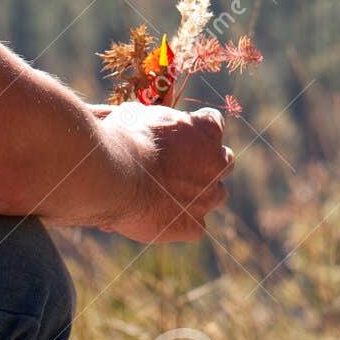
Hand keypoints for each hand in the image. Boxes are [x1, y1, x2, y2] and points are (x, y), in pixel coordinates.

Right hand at [98, 102, 233, 243]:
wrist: (116, 174)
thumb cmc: (125, 137)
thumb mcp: (141, 114)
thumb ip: (159, 122)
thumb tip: (154, 124)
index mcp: (206, 128)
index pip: (213, 121)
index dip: (196, 127)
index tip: (182, 131)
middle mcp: (217, 163)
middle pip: (223, 160)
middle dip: (206, 161)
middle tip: (180, 163)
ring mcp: (208, 196)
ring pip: (216, 195)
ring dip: (199, 192)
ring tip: (168, 191)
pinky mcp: (194, 225)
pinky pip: (193, 223)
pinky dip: (179, 218)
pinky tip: (155, 212)